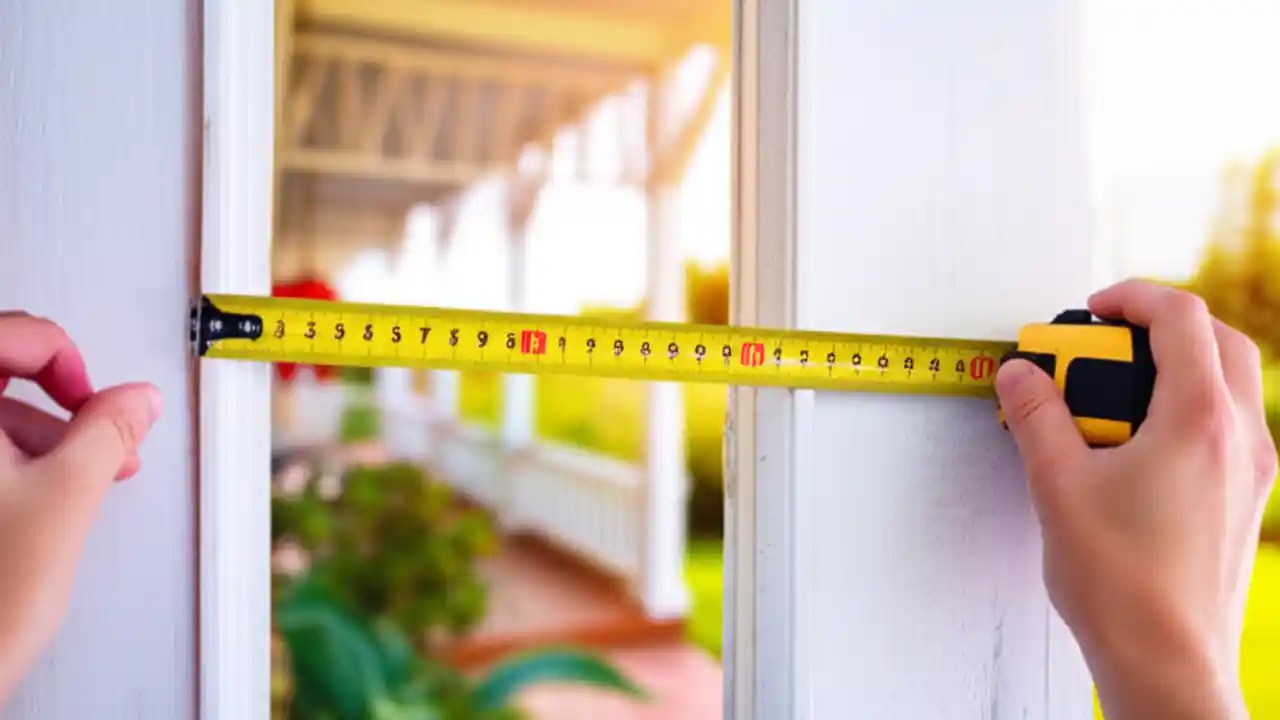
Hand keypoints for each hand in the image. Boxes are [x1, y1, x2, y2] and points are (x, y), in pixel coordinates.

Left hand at [0, 312, 161, 704]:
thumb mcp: (67, 496)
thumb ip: (109, 431)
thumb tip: (136, 399)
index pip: (14, 334)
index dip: (64, 362)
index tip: (87, 402)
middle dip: (55, 404)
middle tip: (88, 439)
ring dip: (33, 436)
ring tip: (71, 483)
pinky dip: (7, 461)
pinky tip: (34, 498)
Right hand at [995, 279, 1275, 719]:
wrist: (1168, 662)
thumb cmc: (1124, 587)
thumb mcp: (1057, 485)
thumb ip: (1037, 416)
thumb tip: (1021, 375)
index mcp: (1200, 420)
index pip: (1180, 318)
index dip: (1131, 297)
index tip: (1092, 309)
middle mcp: (1240, 438)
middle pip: (1216, 340)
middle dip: (1154, 329)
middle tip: (1094, 353)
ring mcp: (1250, 470)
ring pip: (1225, 384)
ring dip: (1167, 372)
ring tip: (1101, 409)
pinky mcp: (1242, 498)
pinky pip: (1221, 426)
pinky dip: (1179, 412)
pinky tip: (1128, 451)